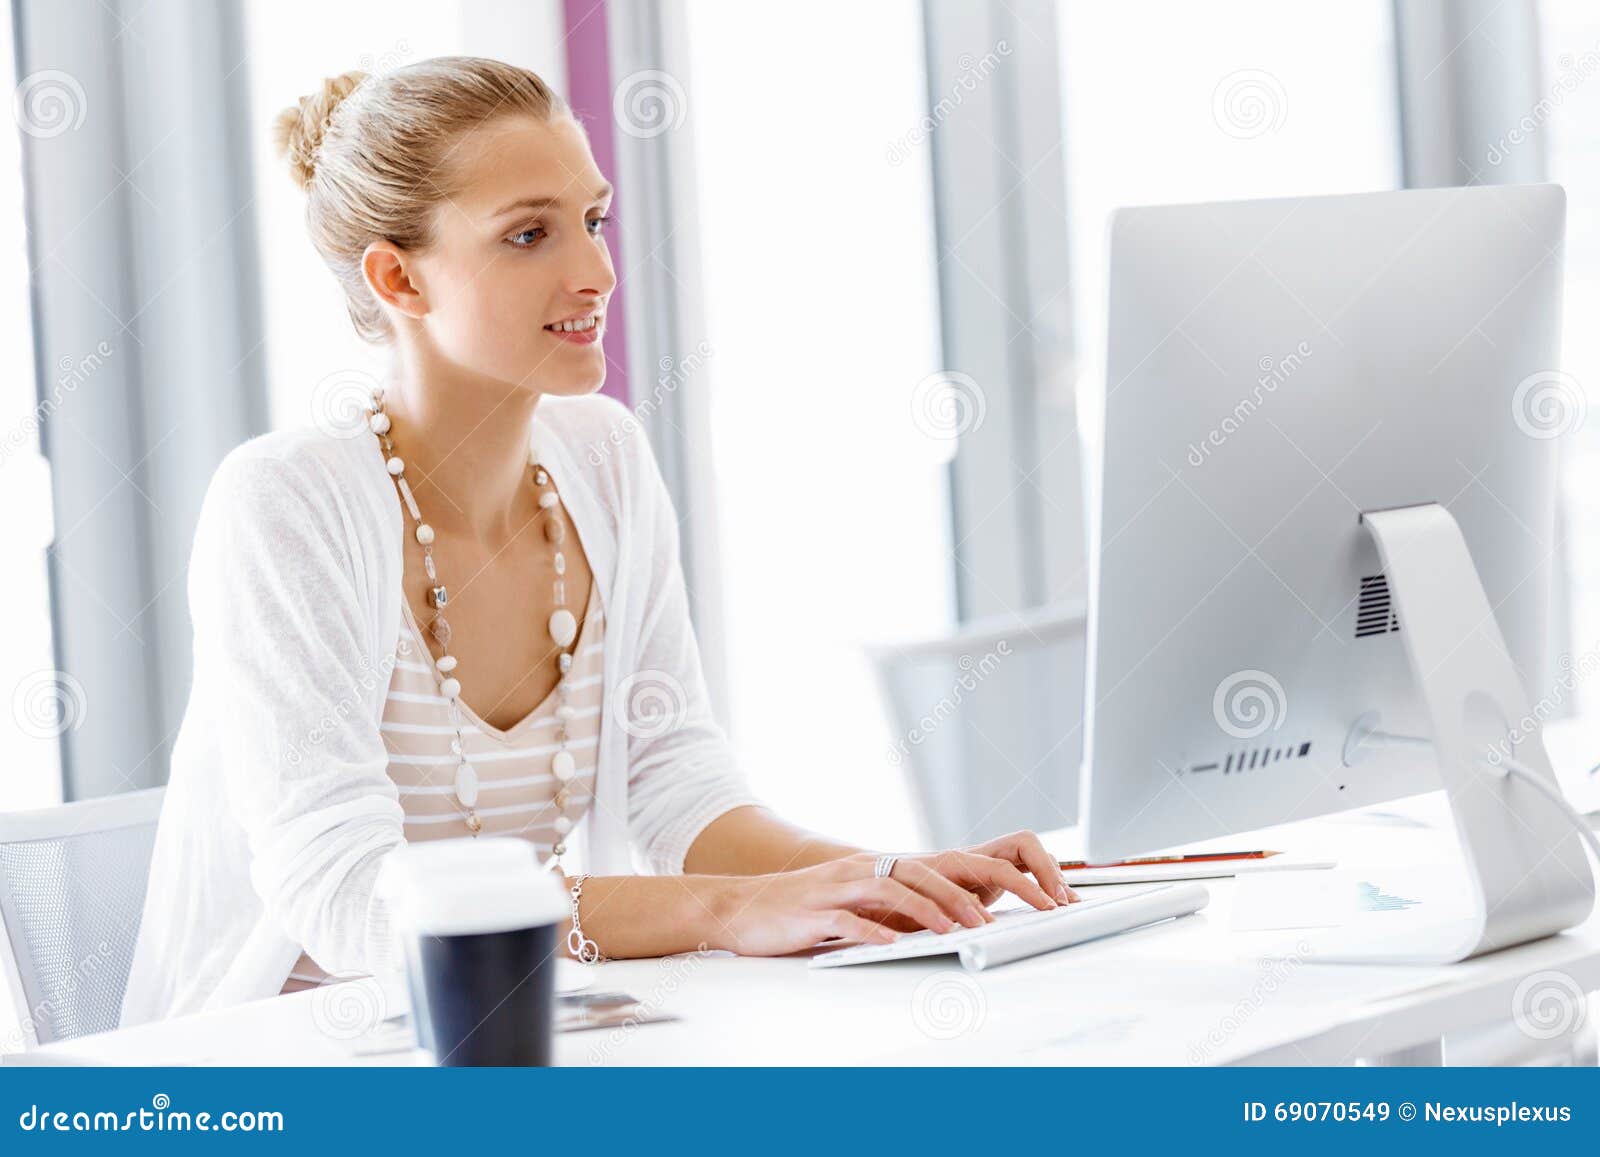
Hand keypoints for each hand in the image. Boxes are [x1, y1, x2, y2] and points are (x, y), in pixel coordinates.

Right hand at [703, 829, 1075, 954]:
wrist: (745, 908)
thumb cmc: (808, 911)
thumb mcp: (866, 907)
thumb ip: (906, 909)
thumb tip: (959, 922)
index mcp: (887, 868)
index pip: (952, 865)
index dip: (995, 878)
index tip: (1029, 900)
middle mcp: (868, 869)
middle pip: (930, 870)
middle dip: (972, 893)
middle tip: (1005, 918)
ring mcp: (840, 887)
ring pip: (894, 888)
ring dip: (929, 908)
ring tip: (958, 928)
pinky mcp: (815, 910)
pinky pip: (847, 918)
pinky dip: (871, 929)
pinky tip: (891, 943)